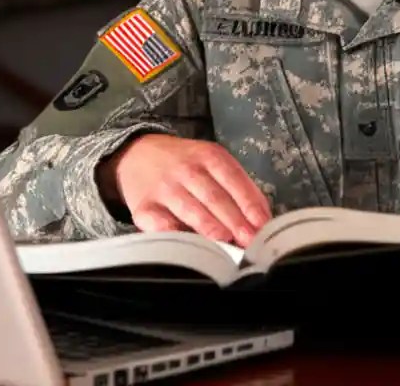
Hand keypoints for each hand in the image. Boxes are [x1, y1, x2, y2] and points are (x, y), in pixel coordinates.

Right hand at [98, 133, 270, 246]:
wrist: (136, 154)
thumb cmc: (184, 164)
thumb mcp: (212, 161)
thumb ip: (238, 186)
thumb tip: (263, 218)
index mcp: (209, 156)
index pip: (233, 179)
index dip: (249, 204)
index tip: (262, 226)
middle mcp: (186, 170)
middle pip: (214, 197)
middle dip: (235, 221)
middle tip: (250, 241)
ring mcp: (164, 188)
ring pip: (190, 209)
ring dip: (210, 227)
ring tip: (227, 243)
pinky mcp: (144, 208)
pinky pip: (160, 223)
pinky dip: (175, 234)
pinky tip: (189, 245)